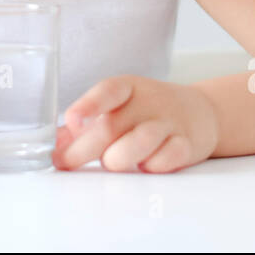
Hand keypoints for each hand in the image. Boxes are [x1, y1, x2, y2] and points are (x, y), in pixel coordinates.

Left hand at [53, 75, 217, 172]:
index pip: (108, 91)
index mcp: (128, 88)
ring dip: (117, 158)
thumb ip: (86, 126)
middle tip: (64, 162)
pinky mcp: (186, 145)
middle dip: (82, 149)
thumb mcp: (118, 108)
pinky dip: (151, 166)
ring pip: (140, 141)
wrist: (200, 113)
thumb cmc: (147, 112)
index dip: (88, 105)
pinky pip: (167, 159)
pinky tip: (145, 165)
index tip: (71, 121)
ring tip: (111, 163)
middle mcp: (148, 102)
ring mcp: (169, 123)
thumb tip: (54, 145)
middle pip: (112, 126)